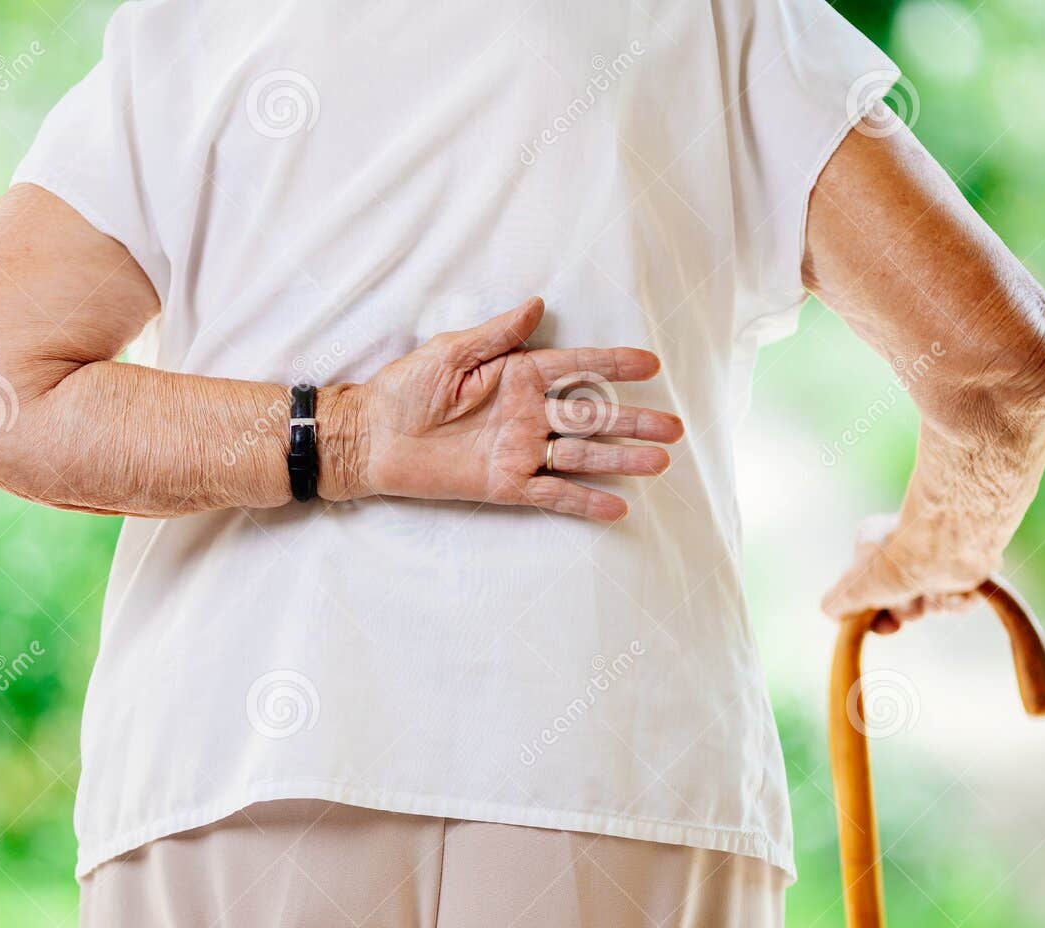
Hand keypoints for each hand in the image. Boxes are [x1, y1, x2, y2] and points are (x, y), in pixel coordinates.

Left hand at [327, 297, 681, 520]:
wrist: (370, 436)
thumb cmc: (403, 388)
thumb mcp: (449, 352)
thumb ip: (496, 334)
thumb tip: (538, 305)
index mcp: (517, 375)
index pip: (576, 368)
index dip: (614, 366)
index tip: (652, 365)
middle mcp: (526, 414)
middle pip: (591, 417)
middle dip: (633, 421)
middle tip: (675, 428)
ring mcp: (519, 451)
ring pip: (581, 456)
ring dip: (620, 460)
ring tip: (659, 463)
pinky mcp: (505, 484)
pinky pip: (552, 494)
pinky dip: (584, 500)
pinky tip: (617, 505)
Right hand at [821, 513, 989, 633]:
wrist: (951, 551)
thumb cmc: (898, 563)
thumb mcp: (853, 588)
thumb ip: (836, 603)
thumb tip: (833, 613)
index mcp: (873, 540)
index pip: (864, 584)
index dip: (867, 609)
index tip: (871, 622)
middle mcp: (905, 546)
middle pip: (897, 597)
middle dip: (903, 609)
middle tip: (906, 604)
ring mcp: (936, 556)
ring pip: (927, 601)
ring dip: (928, 606)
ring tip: (932, 592)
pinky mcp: (965, 566)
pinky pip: (955, 599)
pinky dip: (953, 603)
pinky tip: (952, 593)